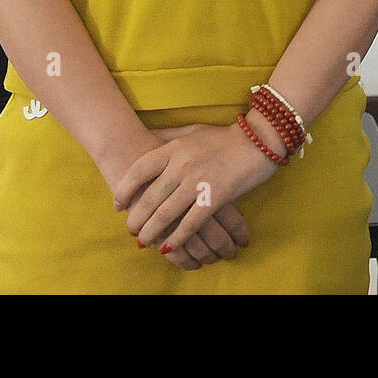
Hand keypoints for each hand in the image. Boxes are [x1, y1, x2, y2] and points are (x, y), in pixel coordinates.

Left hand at [113, 120, 279, 267]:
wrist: (260, 139)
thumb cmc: (224, 136)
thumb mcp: (192, 131)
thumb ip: (169, 137)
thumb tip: (146, 139)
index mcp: (175, 147)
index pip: (139, 170)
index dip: (124, 189)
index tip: (118, 204)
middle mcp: (182, 163)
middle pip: (150, 196)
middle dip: (136, 217)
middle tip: (131, 230)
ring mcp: (199, 180)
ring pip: (166, 213)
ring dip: (152, 231)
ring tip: (144, 241)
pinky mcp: (216, 196)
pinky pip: (191, 222)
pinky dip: (178, 237)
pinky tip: (169, 247)